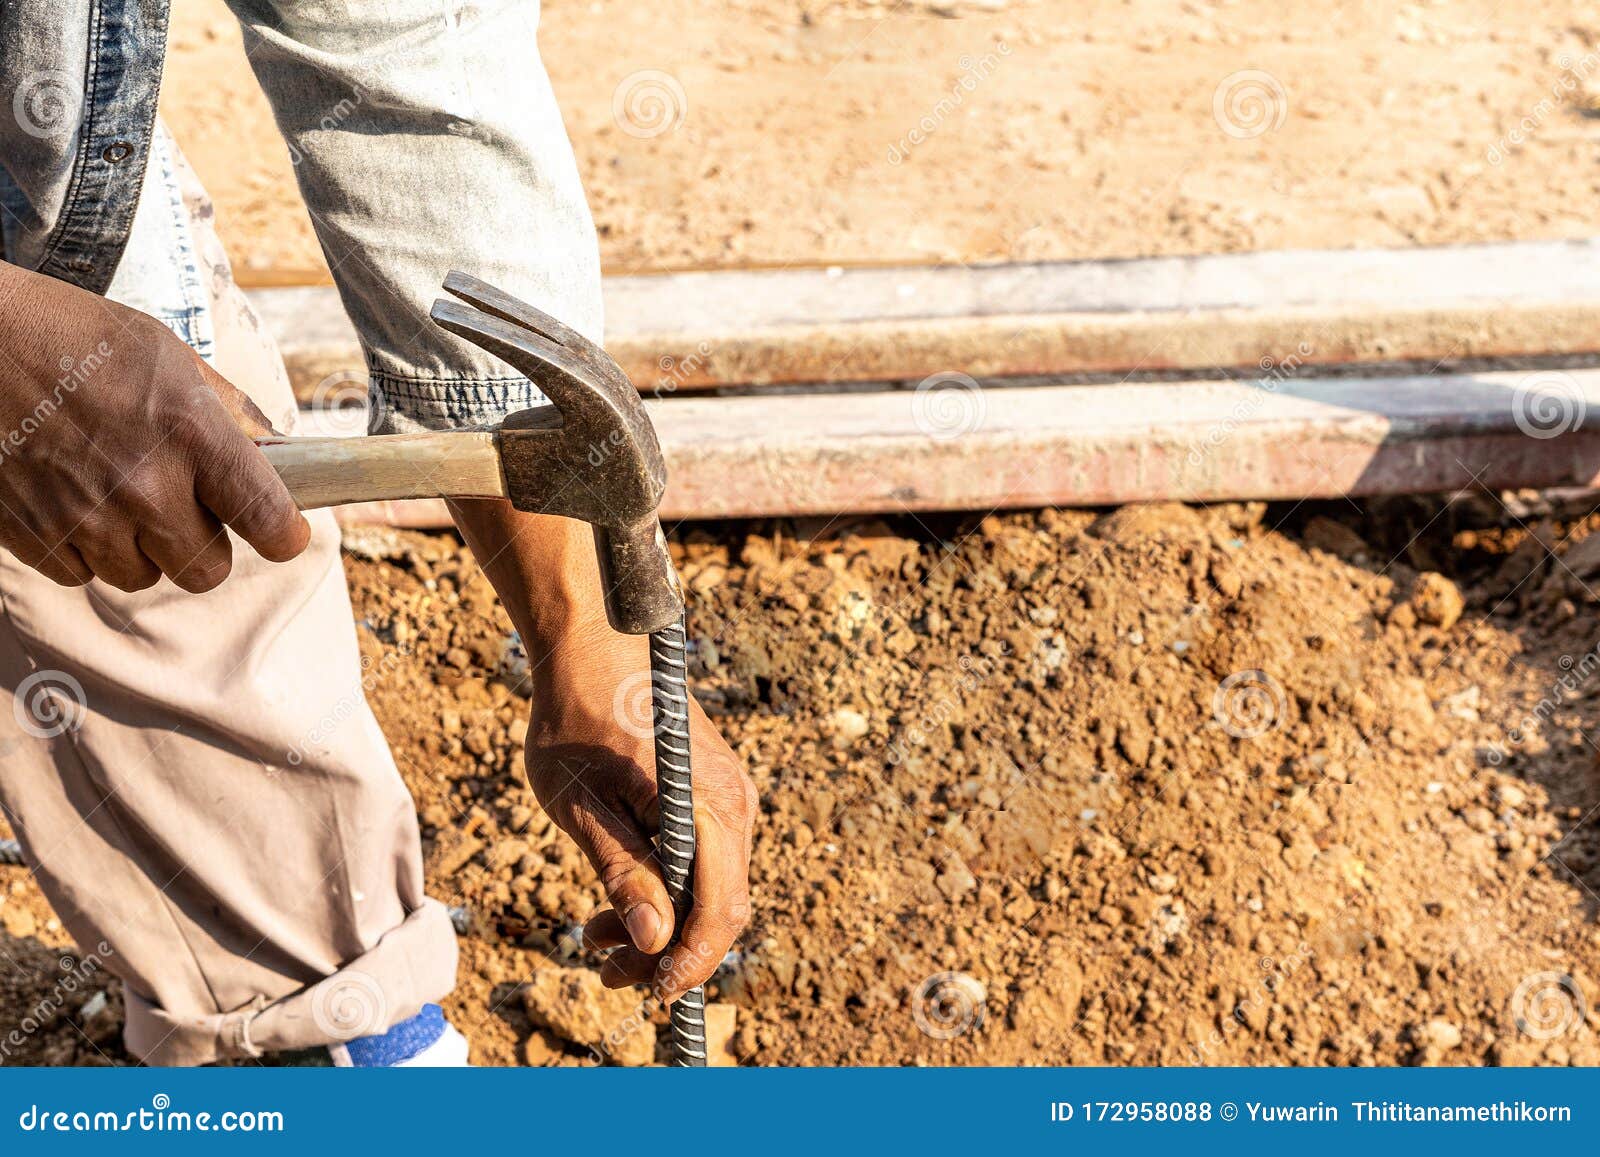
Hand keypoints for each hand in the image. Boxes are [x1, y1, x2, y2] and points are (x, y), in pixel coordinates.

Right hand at [0, 264, 308, 591]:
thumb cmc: (79, 338)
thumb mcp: (172, 356)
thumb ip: (230, 412)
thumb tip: (280, 454)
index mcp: (192, 433)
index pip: (267, 517)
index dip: (284, 535)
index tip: (282, 534)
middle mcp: (144, 485)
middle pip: (207, 570)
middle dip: (204, 544)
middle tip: (186, 509)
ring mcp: (86, 516)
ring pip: (143, 577)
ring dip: (142, 549)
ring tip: (120, 494)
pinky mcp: (34, 535)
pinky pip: (82, 575)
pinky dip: (84, 549)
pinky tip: (75, 500)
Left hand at [525, 624, 756, 1001]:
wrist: (592, 645)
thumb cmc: (575, 718)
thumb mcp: (581, 806)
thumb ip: (621, 873)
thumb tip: (655, 942)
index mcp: (704, 804)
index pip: (718, 907)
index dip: (690, 961)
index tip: (651, 992)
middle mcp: (732, 801)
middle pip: (720, 903)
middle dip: (670, 950)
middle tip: (608, 974)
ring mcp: (728, 794)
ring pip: (710, 883)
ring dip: (662, 921)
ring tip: (595, 938)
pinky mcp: (713, 790)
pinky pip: (703, 855)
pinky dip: (665, 886)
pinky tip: (617, 898)